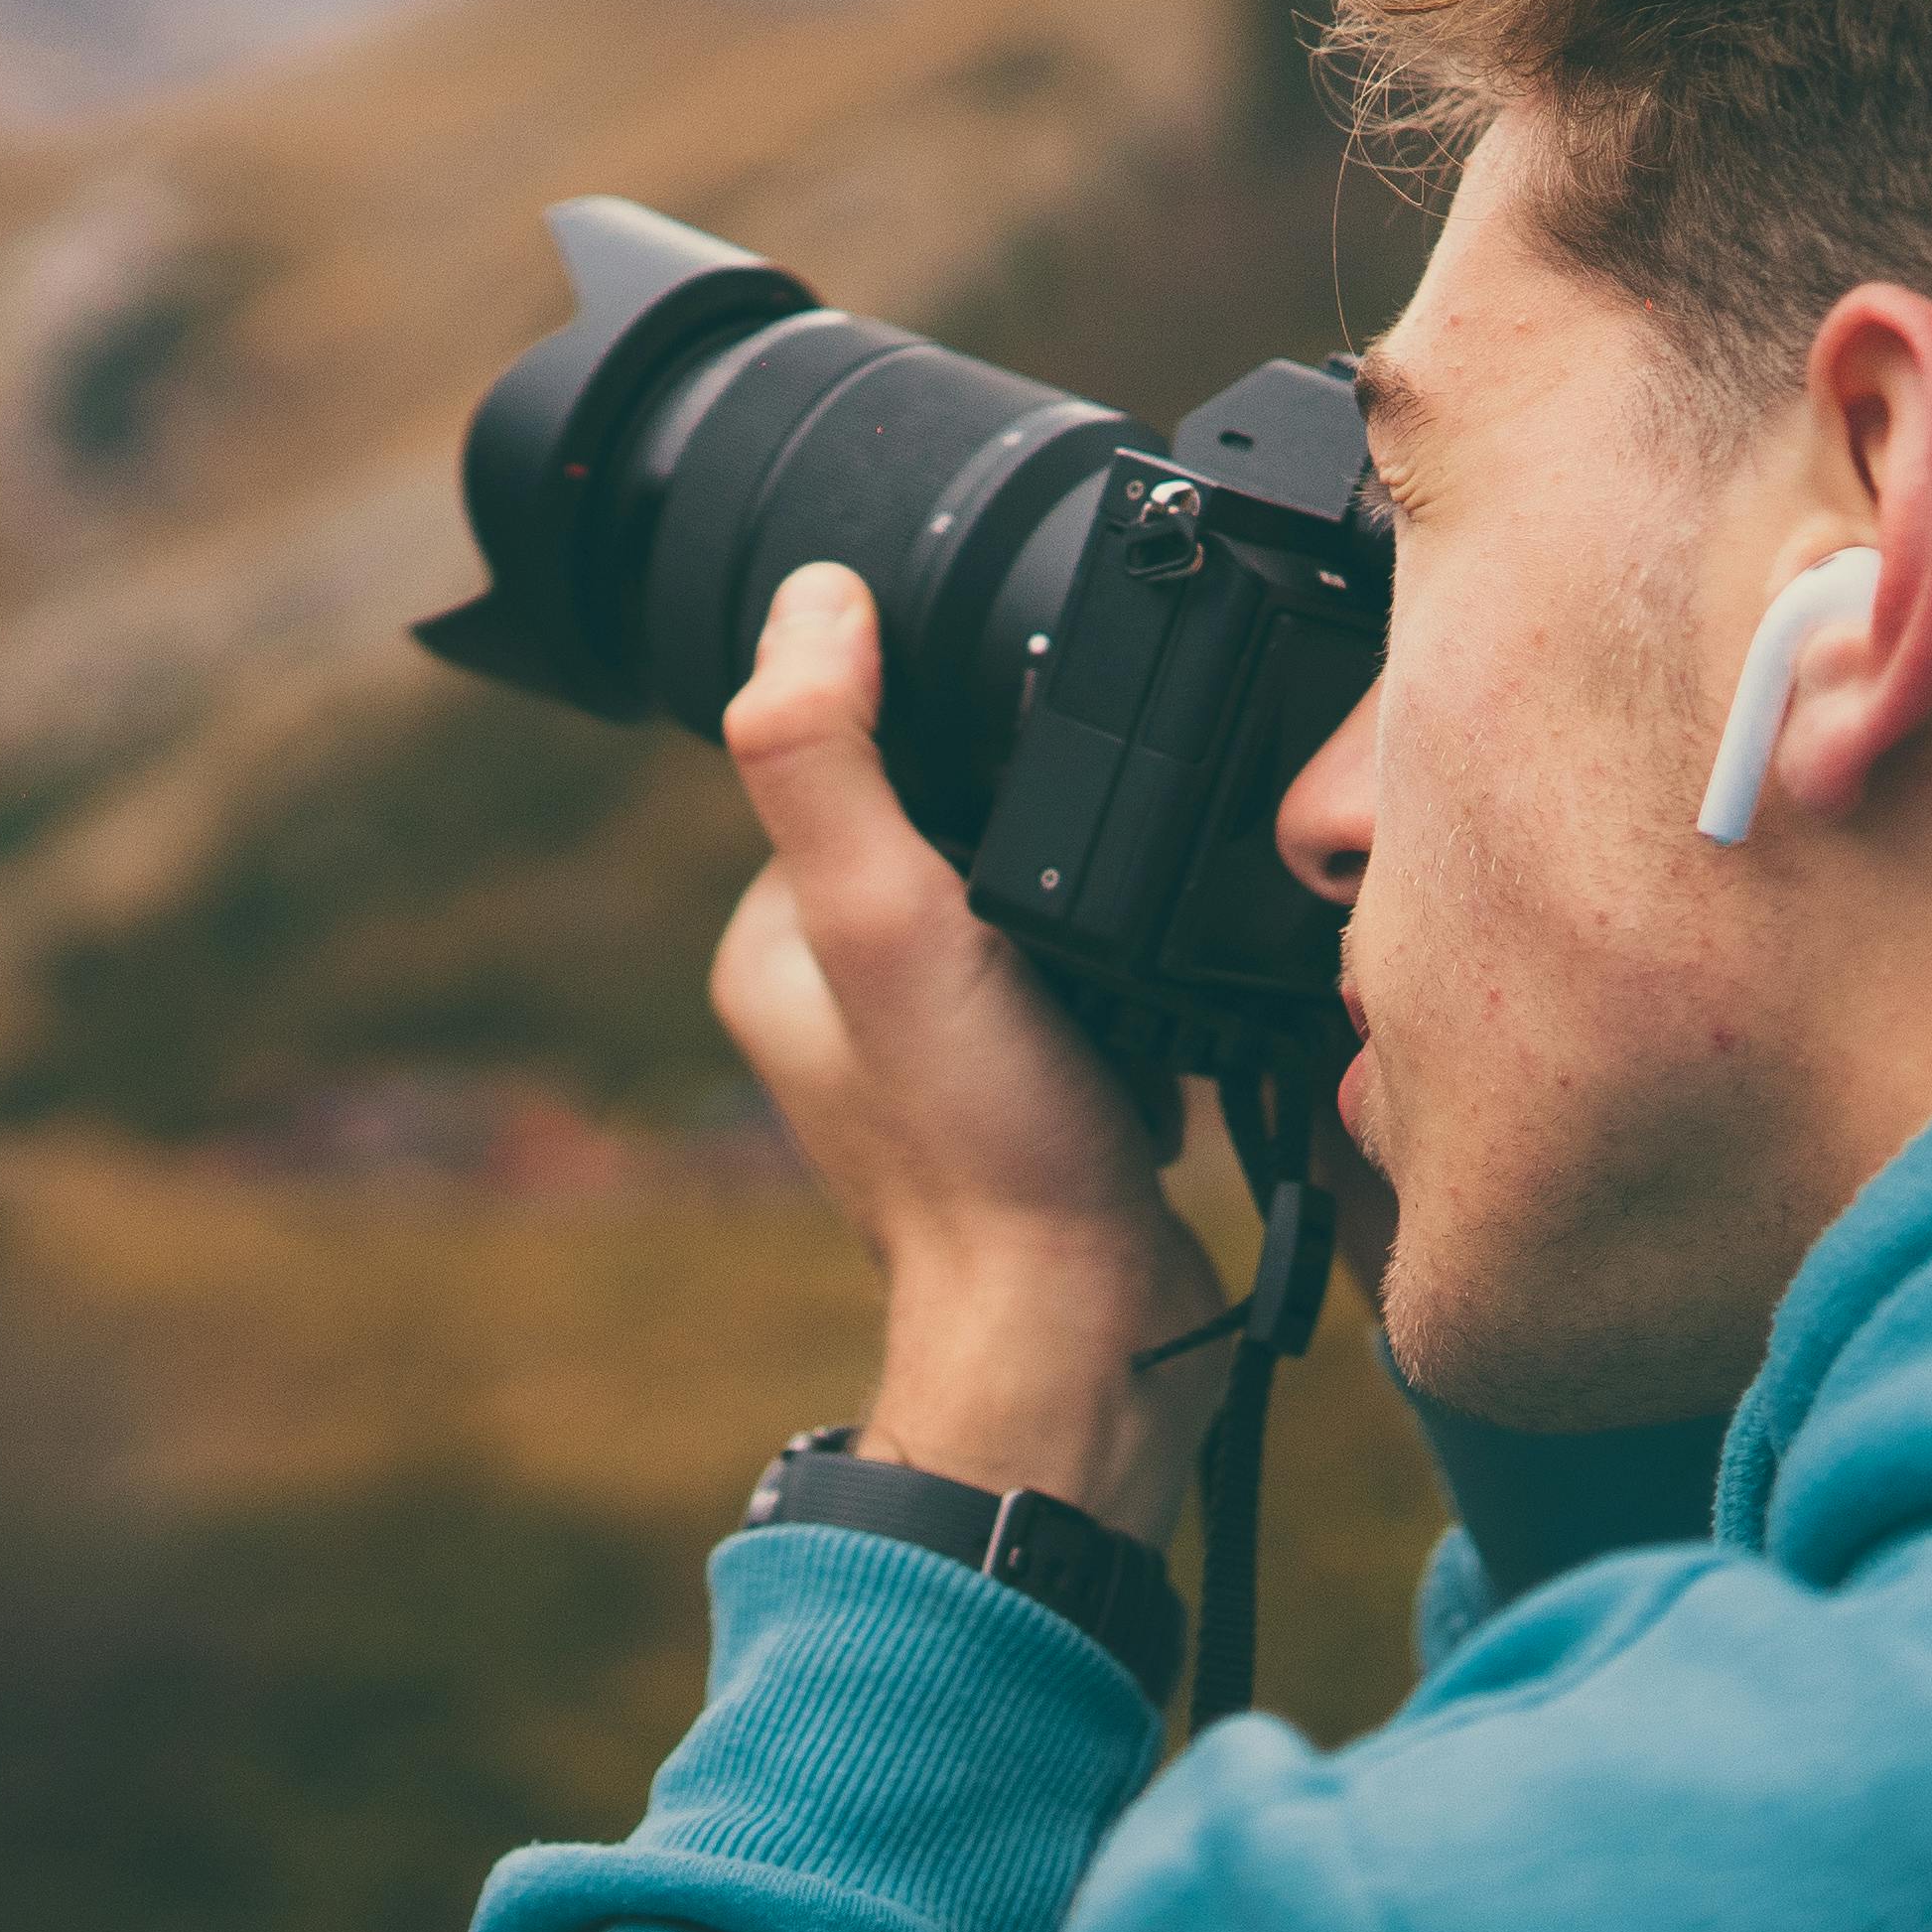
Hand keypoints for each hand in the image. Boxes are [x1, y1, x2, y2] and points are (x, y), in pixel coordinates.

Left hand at [713, 563, 1229, 1541]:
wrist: (1089, 1339)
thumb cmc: (983, 1147)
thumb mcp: (884, 919)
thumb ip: (828, 754)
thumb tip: (812, 593)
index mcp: (773, 939)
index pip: (866, 760)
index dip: (959, 749)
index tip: (1029, 797)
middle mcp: (842, 995)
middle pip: (966, 826)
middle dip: (1046, 842)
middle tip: (1090, 902)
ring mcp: (943, 1052)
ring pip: (1041, 903)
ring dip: (1105, 919)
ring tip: (1122, 975)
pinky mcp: (1039, 1094)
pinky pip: (1099, 986)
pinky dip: (1141, 990)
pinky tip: (1158, 1025)